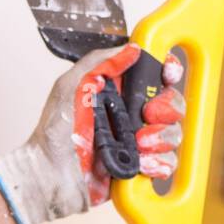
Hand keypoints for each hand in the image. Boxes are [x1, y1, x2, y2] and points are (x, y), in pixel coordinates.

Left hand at [0, 44, 185, 223]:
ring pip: (173, 132)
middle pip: (171, 102)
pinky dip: (160, 162)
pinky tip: (142, 163)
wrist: (50, 175)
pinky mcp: (139, 166)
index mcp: (116, 91)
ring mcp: (137, 141)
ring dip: (161, 137)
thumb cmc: (53, 135)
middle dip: (166, 108)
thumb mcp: (70, 87)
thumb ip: (99, 63)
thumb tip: (130, 48)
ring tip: (139, 144)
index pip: (154, 74)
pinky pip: (167, 162)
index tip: (167, 74)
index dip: (167, 71)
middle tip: (147, 115)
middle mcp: (129, 114)